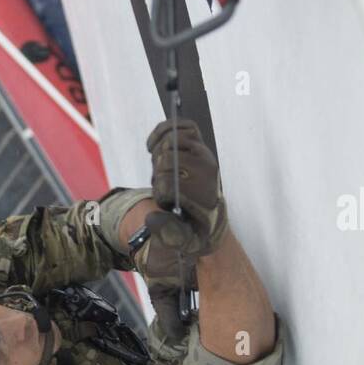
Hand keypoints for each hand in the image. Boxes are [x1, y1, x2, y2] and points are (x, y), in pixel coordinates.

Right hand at [143, 118, 227, 259]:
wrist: (210, 215)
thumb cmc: (195, 227)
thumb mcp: (184, 240)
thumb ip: (168, 233)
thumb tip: (153, 219)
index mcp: (204, 192)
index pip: (168, 182)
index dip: (160, 192)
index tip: (167, 202)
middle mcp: (207, 168)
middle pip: (165, 158)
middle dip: (157, 174)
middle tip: (165, 186)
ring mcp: (203, 151)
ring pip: (170, 140)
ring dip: (158, 155)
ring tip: (162, 170)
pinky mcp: (198, 141)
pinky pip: (178, 124)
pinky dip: (161, 131)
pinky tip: (153, 145)